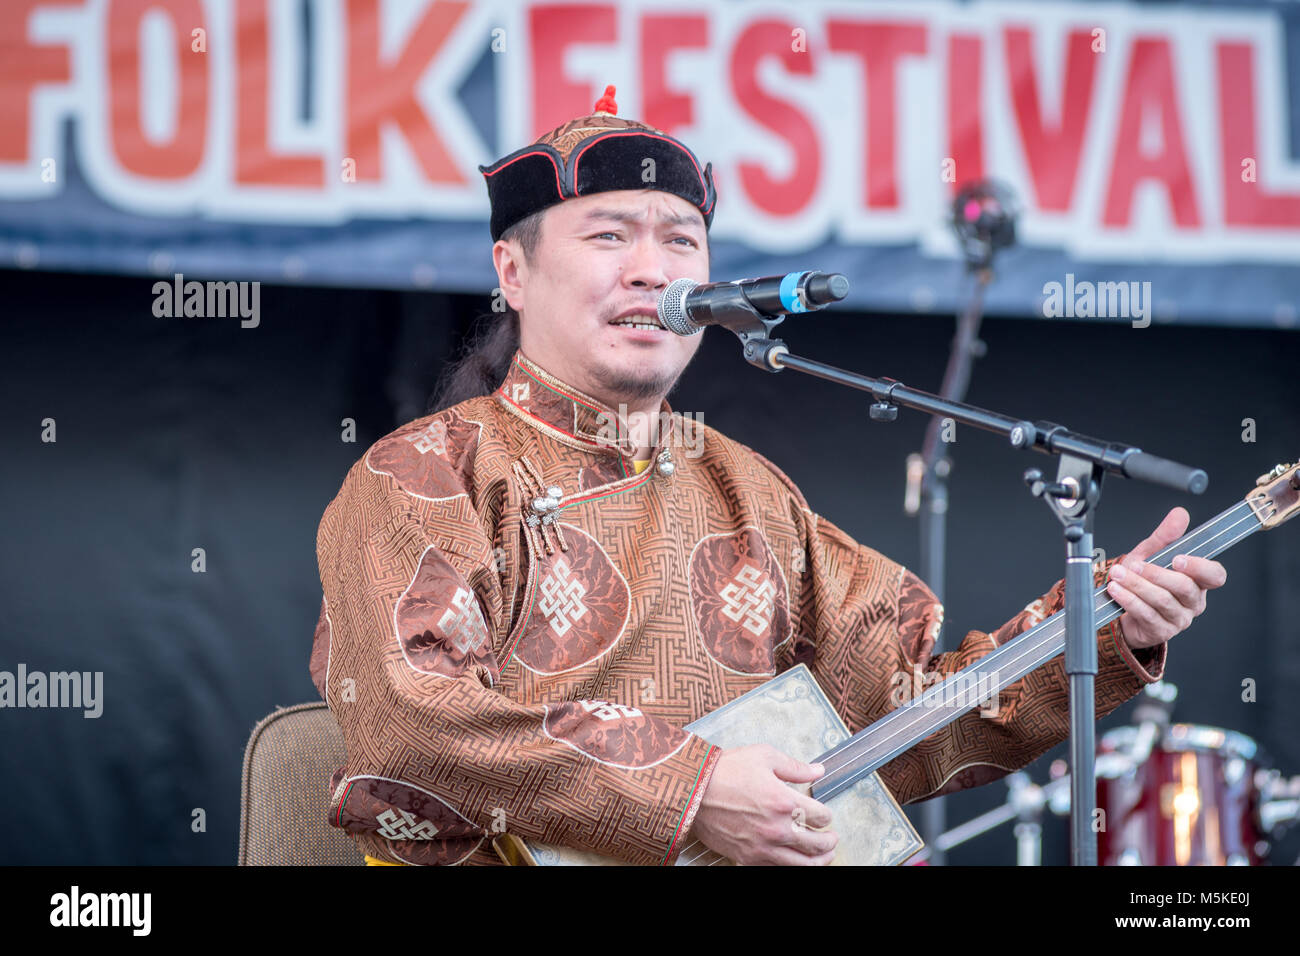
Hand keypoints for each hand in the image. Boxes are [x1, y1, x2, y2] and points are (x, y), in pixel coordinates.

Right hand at [687, 744, 836, 865]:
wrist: (692, 790)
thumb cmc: (724, 771)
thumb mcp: (763, 756)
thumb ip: (795, 766)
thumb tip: (817, 770)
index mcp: (784, 801)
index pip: (821, 816)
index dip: (827, 815)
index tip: (825, 814)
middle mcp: (777, 828)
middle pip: (817, 844)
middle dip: (829, 841)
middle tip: (831, 838)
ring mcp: (763, 846)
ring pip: (802, 864)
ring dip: (818, 861)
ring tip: (823, 856)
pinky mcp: (747, 857)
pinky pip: (777, 869)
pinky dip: (791, 866)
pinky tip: (794, 861)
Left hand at [1106, 507, 1226, 650]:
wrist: (1125, 607)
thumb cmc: (1145, 579)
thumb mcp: (1154, 554)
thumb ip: (1167, 536)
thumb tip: (1180, 514)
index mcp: (1199, 581)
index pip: (1215, 576)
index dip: (1200, 567)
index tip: (1178, 558)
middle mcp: (1193, 602)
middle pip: (1184, 588)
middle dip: (1156, 574)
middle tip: (1133, 564)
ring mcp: (1179, 619)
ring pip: (1162, 601)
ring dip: (1137, 585)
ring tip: (1118, 574)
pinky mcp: (1161, 631)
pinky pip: (1146, 614)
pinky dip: (1128, 600)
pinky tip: (1116, 590)